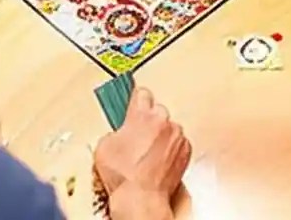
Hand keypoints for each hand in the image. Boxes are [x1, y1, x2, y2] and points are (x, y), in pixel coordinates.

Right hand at [93, 87, 191, 205]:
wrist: (142, 198)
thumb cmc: (125, 176)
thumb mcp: (104, 146)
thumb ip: (115, 130)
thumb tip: (119, 133)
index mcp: (142, 114)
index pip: (141, 92)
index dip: (136, 100)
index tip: (134, 102)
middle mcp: (163, 121)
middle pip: (157, 111)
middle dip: (148, 120)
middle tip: (137, 136)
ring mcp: (177, 136)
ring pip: (168, 127)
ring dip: (160, 135)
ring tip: (147, 153)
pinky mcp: (186, 151)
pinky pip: (178, 143)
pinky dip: (170, 149)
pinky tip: (158, 161)